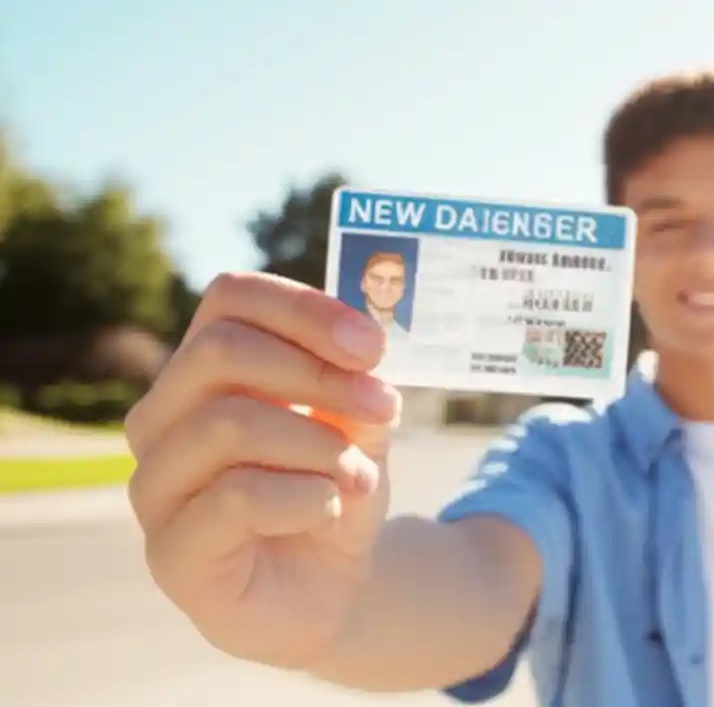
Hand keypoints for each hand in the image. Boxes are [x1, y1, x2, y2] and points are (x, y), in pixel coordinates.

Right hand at [125, 272, 401, 668]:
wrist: (331, 589)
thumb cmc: (334, 491)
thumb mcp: (359, 427)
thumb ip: (357, 384)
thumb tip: (363, 345)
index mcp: (203, 373)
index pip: (229, 299)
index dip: (305, 310)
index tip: (373, 345)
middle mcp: (162, 420)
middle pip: (219, 350)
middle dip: (317, 374)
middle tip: (384, 407)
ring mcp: (156, 486)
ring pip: (227, 422)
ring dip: (319, 445)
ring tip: (360, 476)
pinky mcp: (170, 553)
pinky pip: (236, 497)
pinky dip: (306, 498)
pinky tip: (329, 510)